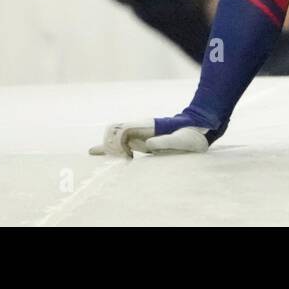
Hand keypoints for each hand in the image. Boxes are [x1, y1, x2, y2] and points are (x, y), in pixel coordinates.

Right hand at [89, 118, 211, 157]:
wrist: (195, 132)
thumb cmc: (189, 137)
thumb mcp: (180, 141)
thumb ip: (166, 141)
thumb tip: (149, 145)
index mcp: (147, 127)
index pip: (122, 130)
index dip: (120, 143)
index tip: (129, 157)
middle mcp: (139, 128)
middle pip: (112, 130)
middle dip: (111, 145)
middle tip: (123, 159)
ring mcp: (137, 133)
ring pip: (112, 135)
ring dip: (109, 147)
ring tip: (115, 160)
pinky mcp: (137, 141)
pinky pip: (118, 143)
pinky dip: (106, 148)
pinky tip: (93, 152)